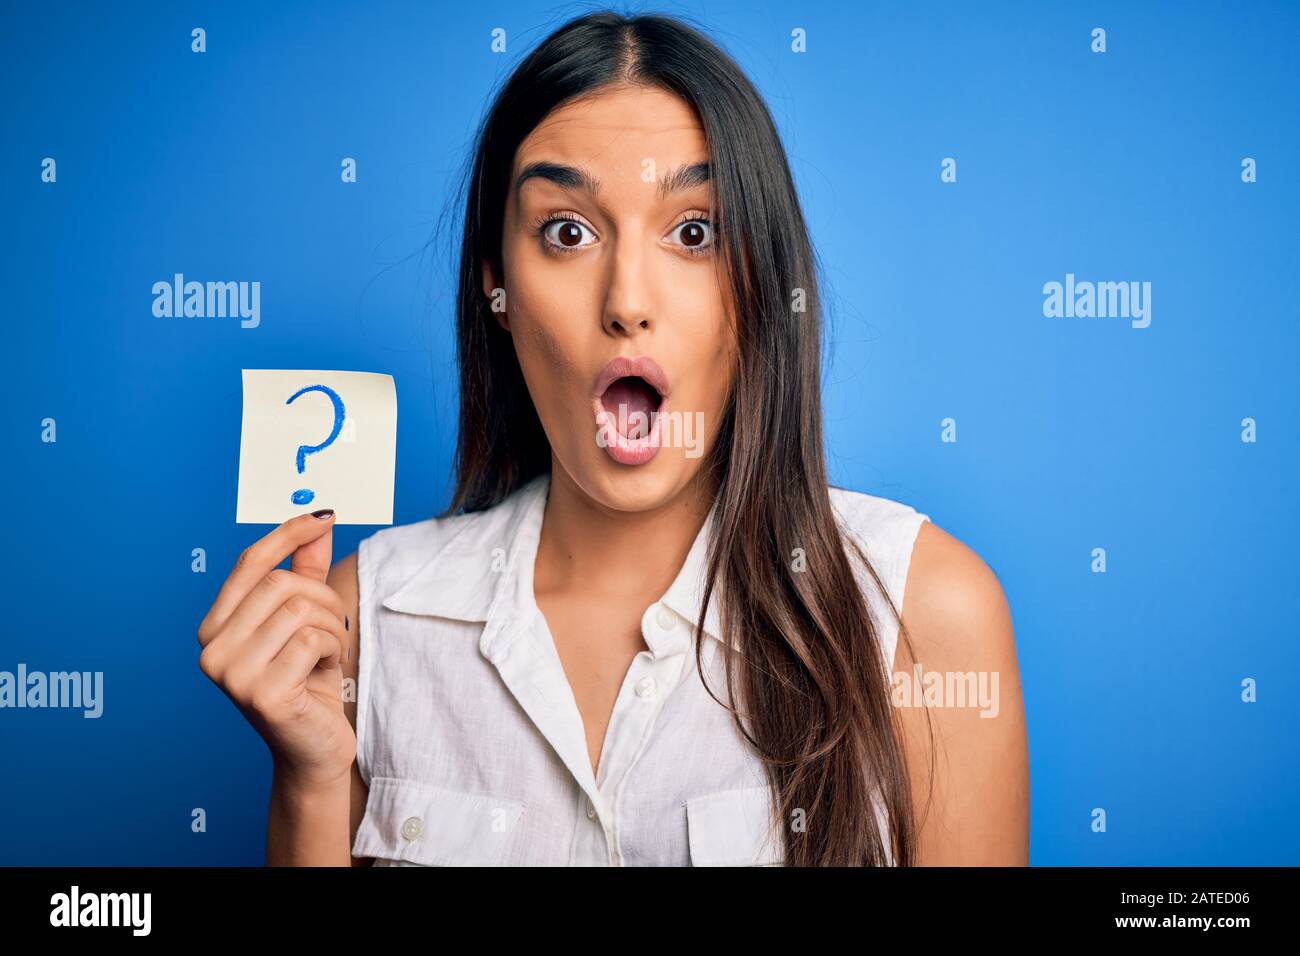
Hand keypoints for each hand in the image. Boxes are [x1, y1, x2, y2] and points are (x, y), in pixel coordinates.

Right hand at [197, 509, 353, 790]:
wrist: (314, 749)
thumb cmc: (308, 683)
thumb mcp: (307, 620)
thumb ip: (307, 571)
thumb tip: (318, 520)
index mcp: (215, 628)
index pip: (250, 564)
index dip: (287, 534)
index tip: (323, 517)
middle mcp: (211, 650)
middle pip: (280, 584)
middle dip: (323, 598)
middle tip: (335, 627)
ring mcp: (231, 675)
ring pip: (299, 610)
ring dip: (331, 627)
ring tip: (329, 654)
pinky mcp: (260, 694)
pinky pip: (312, 641)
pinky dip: (333, 650)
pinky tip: (326, 673)